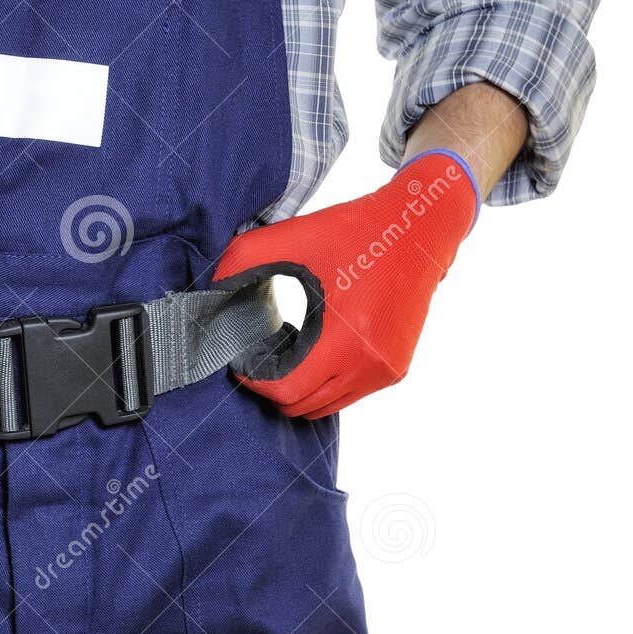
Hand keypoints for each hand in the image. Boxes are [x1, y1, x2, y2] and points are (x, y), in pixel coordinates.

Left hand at [212, 150, 478, 418]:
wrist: (421, 226)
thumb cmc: (355, 230)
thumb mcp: (292, 236)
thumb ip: (241, 262)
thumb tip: (210, 293)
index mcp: (347, 338)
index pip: (288, 391)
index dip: (255, 382)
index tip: (239, 361)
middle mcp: (371, 364)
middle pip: (303, 406)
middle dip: (271, 389)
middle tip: (255, 359)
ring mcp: (387, 371)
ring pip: (326, 407)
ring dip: (297, 390)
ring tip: (281, 355)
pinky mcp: (396, 369)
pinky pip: (347, 395)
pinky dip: (322, 382)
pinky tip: (310, 351)